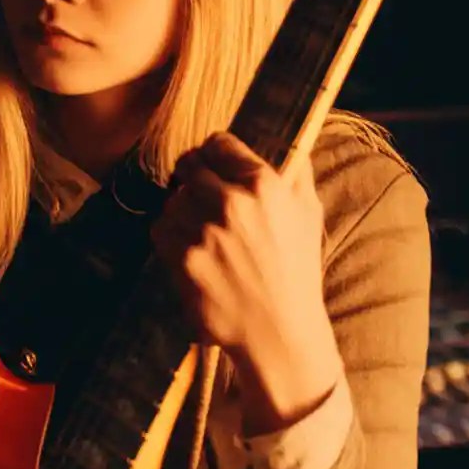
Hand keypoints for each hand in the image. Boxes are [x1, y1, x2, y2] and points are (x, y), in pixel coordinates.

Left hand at [150, 131, 341, 432]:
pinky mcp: (180, 258)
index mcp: (263, 186)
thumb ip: (296, 170)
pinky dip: (169, 233)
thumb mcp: (308, 213)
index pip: (219, 142)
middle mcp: (229, 203)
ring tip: (200, 226)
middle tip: (199, 190)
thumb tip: (287, 139)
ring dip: (181, 206)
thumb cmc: (296, 271)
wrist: (276, 330)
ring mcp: (201, 231)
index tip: (214, 161)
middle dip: (192, 174)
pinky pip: (160, 227)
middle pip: (188, 164)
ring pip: (172, 197)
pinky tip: (190, 247)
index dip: (214, 151)